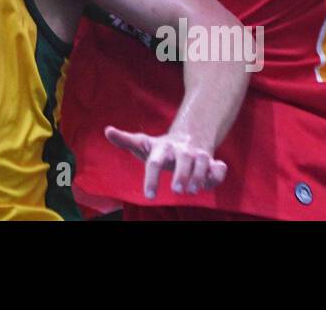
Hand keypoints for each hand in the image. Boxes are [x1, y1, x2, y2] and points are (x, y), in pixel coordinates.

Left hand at [105, 126, 227, 197]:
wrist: (188, 136)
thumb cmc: (161, 147)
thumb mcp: (143, 143)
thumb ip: (125, 140)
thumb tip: (107, 130)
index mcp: (162, 148)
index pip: (154, 162)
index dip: (151, 179)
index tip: (149, 196)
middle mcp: (181, 151)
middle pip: (183, 160)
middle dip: (182, 174)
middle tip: (177, 191)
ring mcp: (197, 155)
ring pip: (202, 163)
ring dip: (199, 176)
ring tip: (193, 190)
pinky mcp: (211, 161)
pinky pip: (219, 168)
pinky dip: (217, 174)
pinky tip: (211, 182)